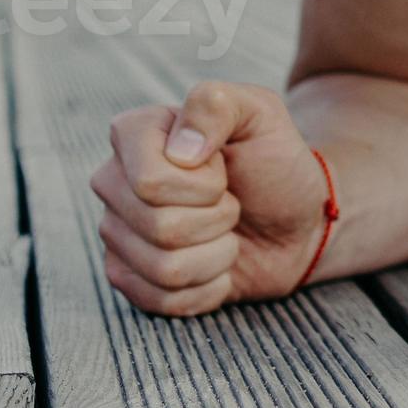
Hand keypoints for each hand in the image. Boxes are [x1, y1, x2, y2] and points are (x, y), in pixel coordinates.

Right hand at [92, 80, 331, 316]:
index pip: (149, 181)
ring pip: (164, 269)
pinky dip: (208, 287)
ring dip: (216, 255)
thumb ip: (217, 106)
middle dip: (217, 219)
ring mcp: (116, 232)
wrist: (292, 220)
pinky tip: (216, 264)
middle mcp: (114, 182)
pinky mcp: (128, 277)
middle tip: (230, 202)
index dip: (203, 185)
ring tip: (225, 232)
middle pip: (159, 227)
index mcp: (136, 133)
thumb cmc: (274, 162)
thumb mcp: (261, 114)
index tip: (223, 171)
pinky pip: (163, 302)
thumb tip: (181, 149)